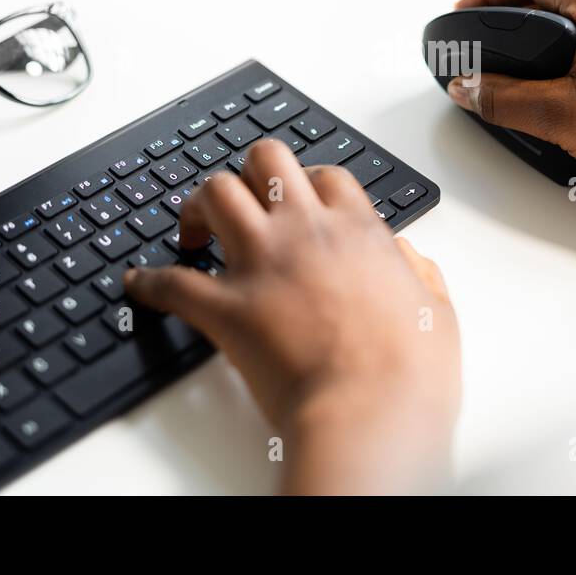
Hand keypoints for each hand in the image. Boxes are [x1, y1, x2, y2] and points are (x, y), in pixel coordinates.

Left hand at [123, 139, 459, 494]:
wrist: (371, 413)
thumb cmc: (409, 372)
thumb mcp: (436, 310)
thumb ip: (419, 273)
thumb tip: (408, 259)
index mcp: (358, 231)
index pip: (325, 175)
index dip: (307, 181)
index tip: (299, 200)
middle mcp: (306, 233)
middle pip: (264, 161)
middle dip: (247, 174)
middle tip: (240, 203)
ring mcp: (262, 266)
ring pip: (215, 194)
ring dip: (198, 206)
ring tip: (194, 230)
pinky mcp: (226, 309)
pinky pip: (172, 282)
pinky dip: (150, 282)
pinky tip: (139, 285)